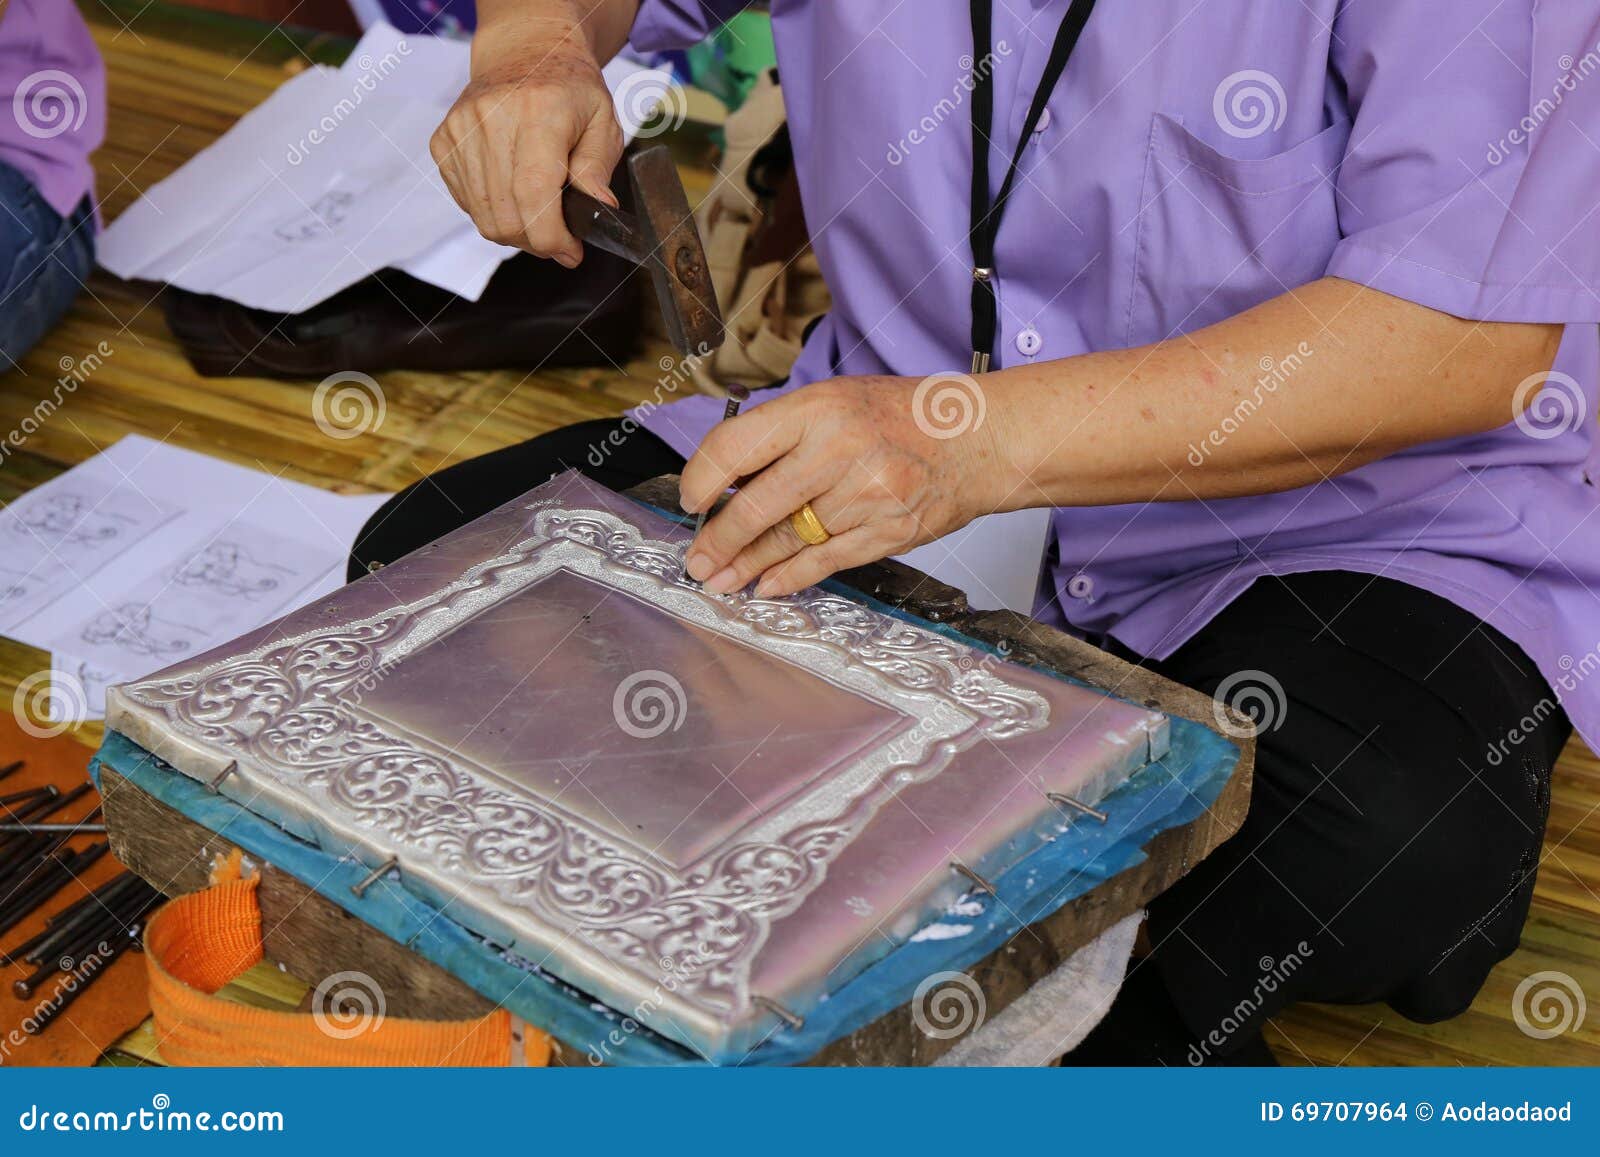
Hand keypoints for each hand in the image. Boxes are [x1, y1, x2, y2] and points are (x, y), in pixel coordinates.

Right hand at [430, 15, 622, 264]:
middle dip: (538, 242)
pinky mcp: (444, 143)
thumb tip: (600, 210)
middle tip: (560, 240)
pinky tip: (514, 195)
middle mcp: (491, 120)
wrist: (525, 53)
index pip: (533, 196)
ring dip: (516, 232)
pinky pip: (468, 203)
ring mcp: (460, 131)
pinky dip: (493, 212)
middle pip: (507, 217)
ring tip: (540, 219)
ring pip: (484, 217)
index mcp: (537, 112)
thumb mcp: (602, 121)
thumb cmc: (569, 89)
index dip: (552, 238)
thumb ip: (599, 168)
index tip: (572, 252)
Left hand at [678, 376, 1005, 597]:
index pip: (735, 446)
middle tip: (697, 560)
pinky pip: (827, 561)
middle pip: (757, 505)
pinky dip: (793, 577)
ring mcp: (867, 495)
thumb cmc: (901, 415)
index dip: (701, 479)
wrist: (978, 437)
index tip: (689, 500)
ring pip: (790, 540)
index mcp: (817, 409)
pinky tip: (768, 585)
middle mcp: (839, 450)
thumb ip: (782, 436)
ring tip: (721, 579)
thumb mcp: (834, 400)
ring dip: (749, 565)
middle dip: (719, 540)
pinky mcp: (889, 532)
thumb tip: (726, 482)